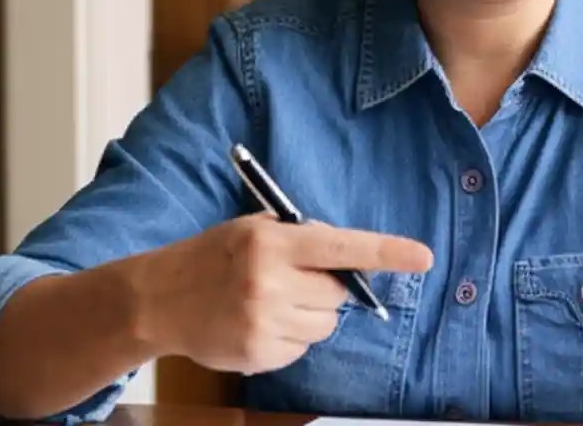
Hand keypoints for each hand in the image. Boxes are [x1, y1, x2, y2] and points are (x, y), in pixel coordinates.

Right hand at [134, 214, 432, 374]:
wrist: (159, 299)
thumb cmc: (213, 256)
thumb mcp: (252, 229)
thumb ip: (301, 238)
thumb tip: (348, 256)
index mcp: (273, 243)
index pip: (341, 247)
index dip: (386, 252)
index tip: (423, 257)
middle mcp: (270, 282)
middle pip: (338, 293)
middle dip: (325, 287)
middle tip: (291, 280)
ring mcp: (265, 322)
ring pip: (326, 324)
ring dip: (310, 314)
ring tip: (271, 302)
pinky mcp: (260, 354)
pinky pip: (303, 347)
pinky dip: (290, 337)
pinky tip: (258, 323)